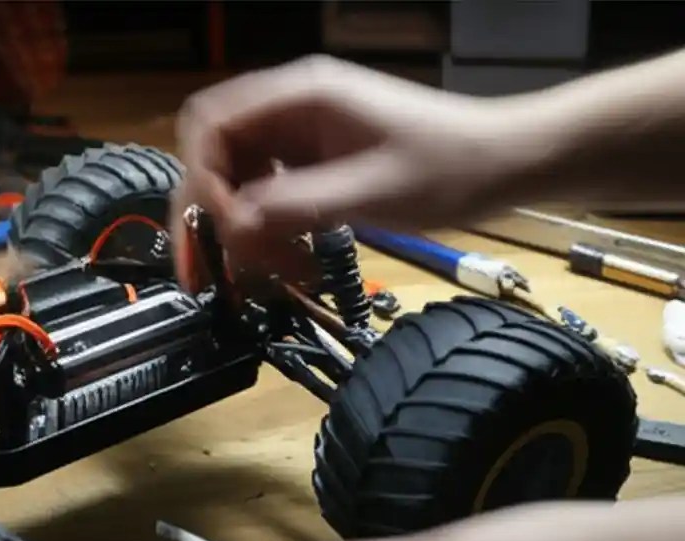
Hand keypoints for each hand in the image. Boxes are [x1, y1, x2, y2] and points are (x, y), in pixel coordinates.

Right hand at [171, 55, 543, 293]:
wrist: (509, 164)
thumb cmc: (453, 169)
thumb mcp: (370, 193)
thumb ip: (292, 207)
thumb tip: (230, 227)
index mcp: (302, 95)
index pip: (211, 126)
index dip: (202, 181)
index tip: (220, 231)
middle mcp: (292, 107)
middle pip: (213, 153)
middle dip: (207, 213)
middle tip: (208, 271)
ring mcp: (301, 132)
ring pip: (236, 178)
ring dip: (239, 229)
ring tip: (264, 275)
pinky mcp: (314, 159)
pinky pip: (266, 192)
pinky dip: (266, 229)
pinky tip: (288, 260)